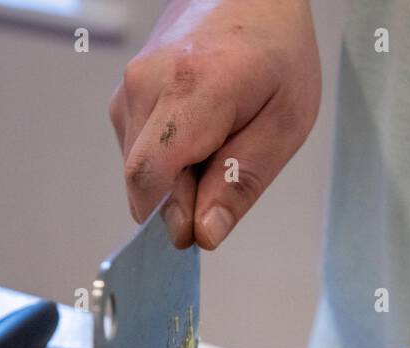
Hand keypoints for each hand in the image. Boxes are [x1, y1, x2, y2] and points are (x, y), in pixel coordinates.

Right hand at [109, 0, 320, 248]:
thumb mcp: (286, 122)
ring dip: (178, 176)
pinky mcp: (123, 96)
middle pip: (142, 181)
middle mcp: (145, 86)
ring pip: (140, 170)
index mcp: (190, 89)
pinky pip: (139, 152)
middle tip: (227, 166)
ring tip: (218, 138)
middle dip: (182, 196)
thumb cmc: (276, 50)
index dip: (172, 217)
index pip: (148, 179)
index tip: (201, 226)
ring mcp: (128, 88)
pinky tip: (200, 130)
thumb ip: (243, 181)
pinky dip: (169, 158)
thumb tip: (204, 233)